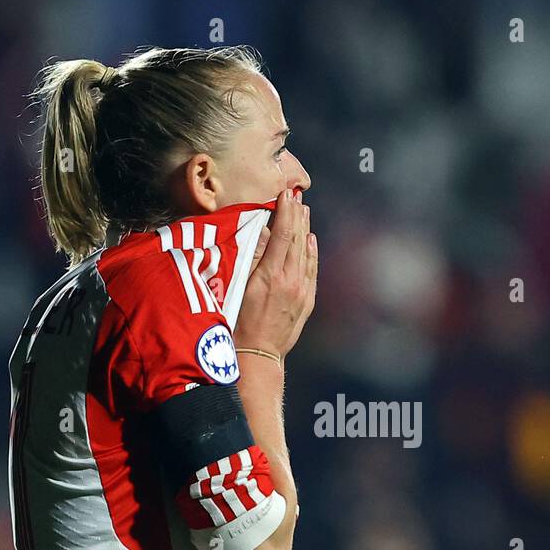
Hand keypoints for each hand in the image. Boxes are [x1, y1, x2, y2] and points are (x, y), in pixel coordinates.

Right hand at [235, 188, 316, 358]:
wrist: (257, 356)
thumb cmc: (237, 324)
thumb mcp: (237, 288)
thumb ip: (250, 258)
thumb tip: (262, 233)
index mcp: (270, 275)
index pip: (283, 234)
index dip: (285, 211)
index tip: (286, 193)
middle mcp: (290, 281)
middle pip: (297, 239)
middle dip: (297, 214)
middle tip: (296, 194)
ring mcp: (301, 292)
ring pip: (306, 253)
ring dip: (305, 229)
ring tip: (304, 210)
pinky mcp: (306, 302)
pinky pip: (313, 271)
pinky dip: (313, 253)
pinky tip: (312, 240)